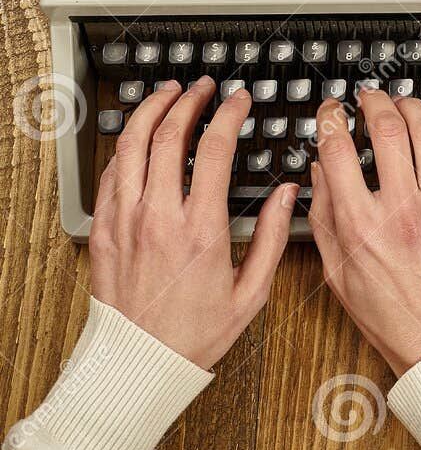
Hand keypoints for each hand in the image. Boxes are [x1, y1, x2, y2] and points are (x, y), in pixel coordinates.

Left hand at [89, 76, 294, 368]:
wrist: (139, 362)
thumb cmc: (195, 333)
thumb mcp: (252, 291)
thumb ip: (272, 236)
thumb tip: (288, 194)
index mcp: (200, 229)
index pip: (213, 150)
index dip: (227, 114)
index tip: (237, 100)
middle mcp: (158, 218)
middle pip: (166, 135)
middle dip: (187, 101)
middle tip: (202, 88)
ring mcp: (125, 221)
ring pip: (130, 146)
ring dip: (149, 111)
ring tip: (166, 95)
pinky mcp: (104, 231)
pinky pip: (110, 175)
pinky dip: (125, 146)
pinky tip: (138, 138)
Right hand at [307, 89, 420, 374]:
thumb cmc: (388, 313)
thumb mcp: (337, 270)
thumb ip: (324, 216)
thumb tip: (318, 170)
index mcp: (360, 225)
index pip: (336, 151)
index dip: (331, 120)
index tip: (333, 111)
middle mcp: (401, 211)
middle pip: (387, 131)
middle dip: (375, 103)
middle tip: (370, 98)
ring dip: (414, 110)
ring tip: (404, 104)